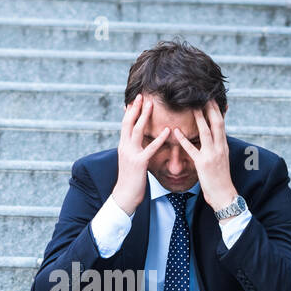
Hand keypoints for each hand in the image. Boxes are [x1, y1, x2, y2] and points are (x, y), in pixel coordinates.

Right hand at [113, 94, 167, 215]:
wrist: (125, 195)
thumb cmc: (130, 178)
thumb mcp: (129, 160)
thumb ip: (132, 148)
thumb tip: (136, 140)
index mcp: (123, 146)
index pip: (125, 124)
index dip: (129, 110)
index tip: (135, 99)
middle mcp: (125, 147)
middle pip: (128, 122)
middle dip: (135, 108)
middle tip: (142, 95)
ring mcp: (131, 154)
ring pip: (136, 130)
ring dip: (144, 116)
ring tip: (151, 104)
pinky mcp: (140, 163)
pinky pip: (150, 148)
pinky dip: (159, 138)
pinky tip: (167, 131)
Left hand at [173, 100, 236, 213]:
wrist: (224, 195)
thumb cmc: (221, 178)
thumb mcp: (222, 158)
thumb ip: (218, 146)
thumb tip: (215, 135)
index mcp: (224, 145)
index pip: (221, 123)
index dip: (217, 109)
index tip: (211, 98)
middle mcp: (220, 147)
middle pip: (216, 123)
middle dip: (211, 108)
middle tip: (204, 94)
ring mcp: (212, 155)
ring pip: (206, 132)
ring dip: (199, 118)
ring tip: (192, 106)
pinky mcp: (202, 164)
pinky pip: (192, 149)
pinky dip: (184, 140)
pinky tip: (176, 131)